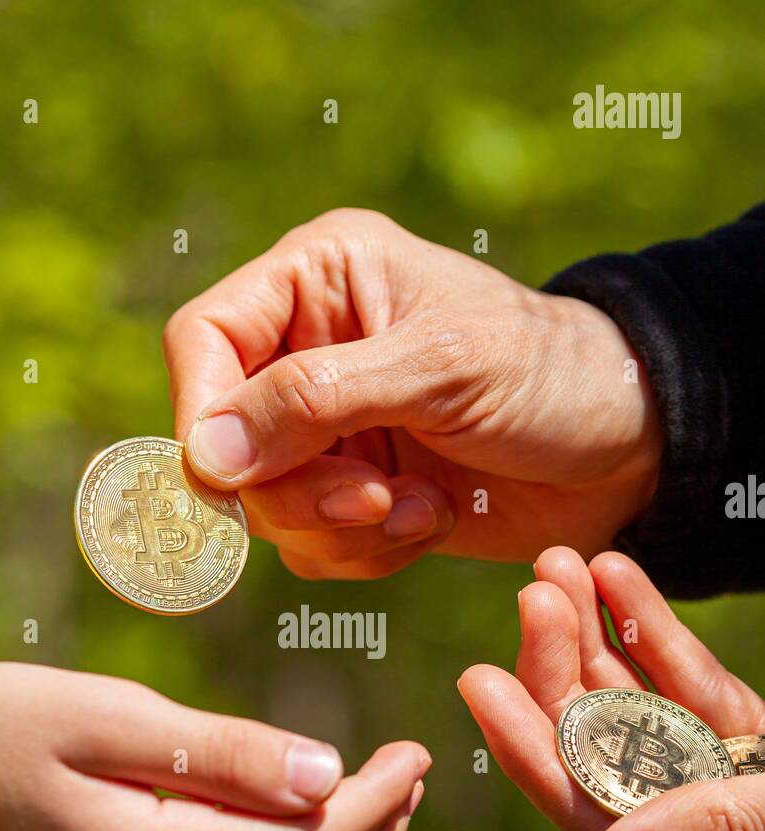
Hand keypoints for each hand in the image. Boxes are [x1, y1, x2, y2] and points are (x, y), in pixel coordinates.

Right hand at [164, 208, 661, 579]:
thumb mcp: (438, 369)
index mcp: (318, 279)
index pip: (203, 339)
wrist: (628, 450)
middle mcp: (309, 350)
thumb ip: (316, 401)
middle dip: (296, 489)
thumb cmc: (549, 376)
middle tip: (372, 497)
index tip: (232, 479)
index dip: (202, 413)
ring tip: (418, 508)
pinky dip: (365, 551)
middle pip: (225, 440)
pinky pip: (311, 546)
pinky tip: (429, 521)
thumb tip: (205, 455)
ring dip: (340, 526)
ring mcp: (329, 429)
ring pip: (265, 506)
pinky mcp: (353, 493)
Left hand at [458, 547, 764, 830]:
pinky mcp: (741, 734)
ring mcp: (705, 769)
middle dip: (557, 664)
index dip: (525, 740)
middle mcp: (673, 815)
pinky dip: (649, 626)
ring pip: (631, 694)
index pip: (578, 798)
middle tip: (535, 595)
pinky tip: (614, 575)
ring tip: (561, 565)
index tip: (479, 680)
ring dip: (593, 629)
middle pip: (592, 736)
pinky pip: (684, 676)